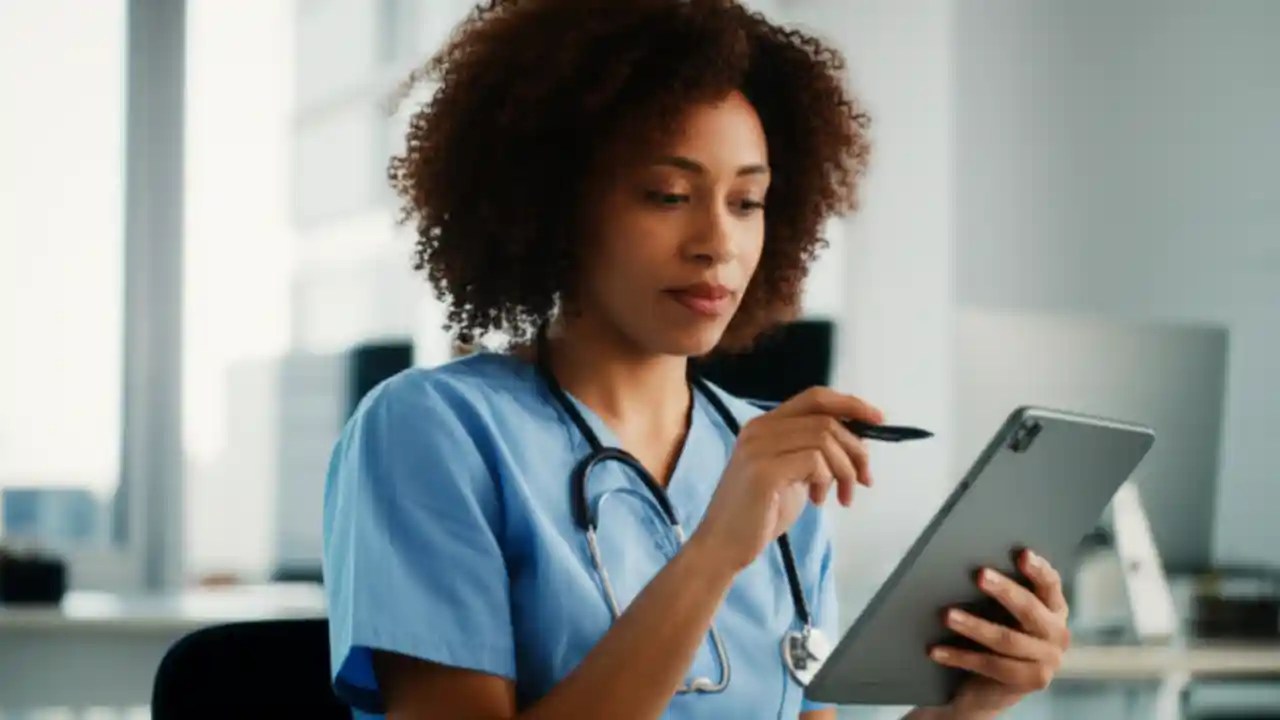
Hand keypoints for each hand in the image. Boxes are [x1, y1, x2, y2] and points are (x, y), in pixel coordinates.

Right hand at [690, 387, 881, 571]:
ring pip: (825, 438)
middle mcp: (759, 429)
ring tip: (842, 495)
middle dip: (856, 449)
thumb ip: (813, 454)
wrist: (724, 546)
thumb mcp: (791, 474)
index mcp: (764, 425)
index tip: (877, 420)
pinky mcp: (764, 470)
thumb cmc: (759, 514)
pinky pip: (815, 461)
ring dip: (846, 469)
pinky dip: (827, 480)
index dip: (850, 404)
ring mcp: (759, 447)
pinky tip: (819, 501)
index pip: (815, 398)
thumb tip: (855, 444)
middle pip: (826, 419)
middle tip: (865, 479)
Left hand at [929, 549, 1070, 718]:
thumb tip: (970, 565)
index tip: (1022, 553)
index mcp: (1054, 610)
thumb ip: (999, 592)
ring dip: (974, 626)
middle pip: (1029, 610)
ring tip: (947, 615)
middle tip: (978, 575)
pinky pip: (990, 665)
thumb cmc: (993, 638)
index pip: (1051, 585)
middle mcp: (1057, 635)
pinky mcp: (1029, 683)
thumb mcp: (1000, 613)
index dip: (1038, 569)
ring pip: (1007, 640)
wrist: (988, 689)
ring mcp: (1048, 662)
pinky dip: (959, 656)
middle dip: (1004, 591)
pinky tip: (936, 650)